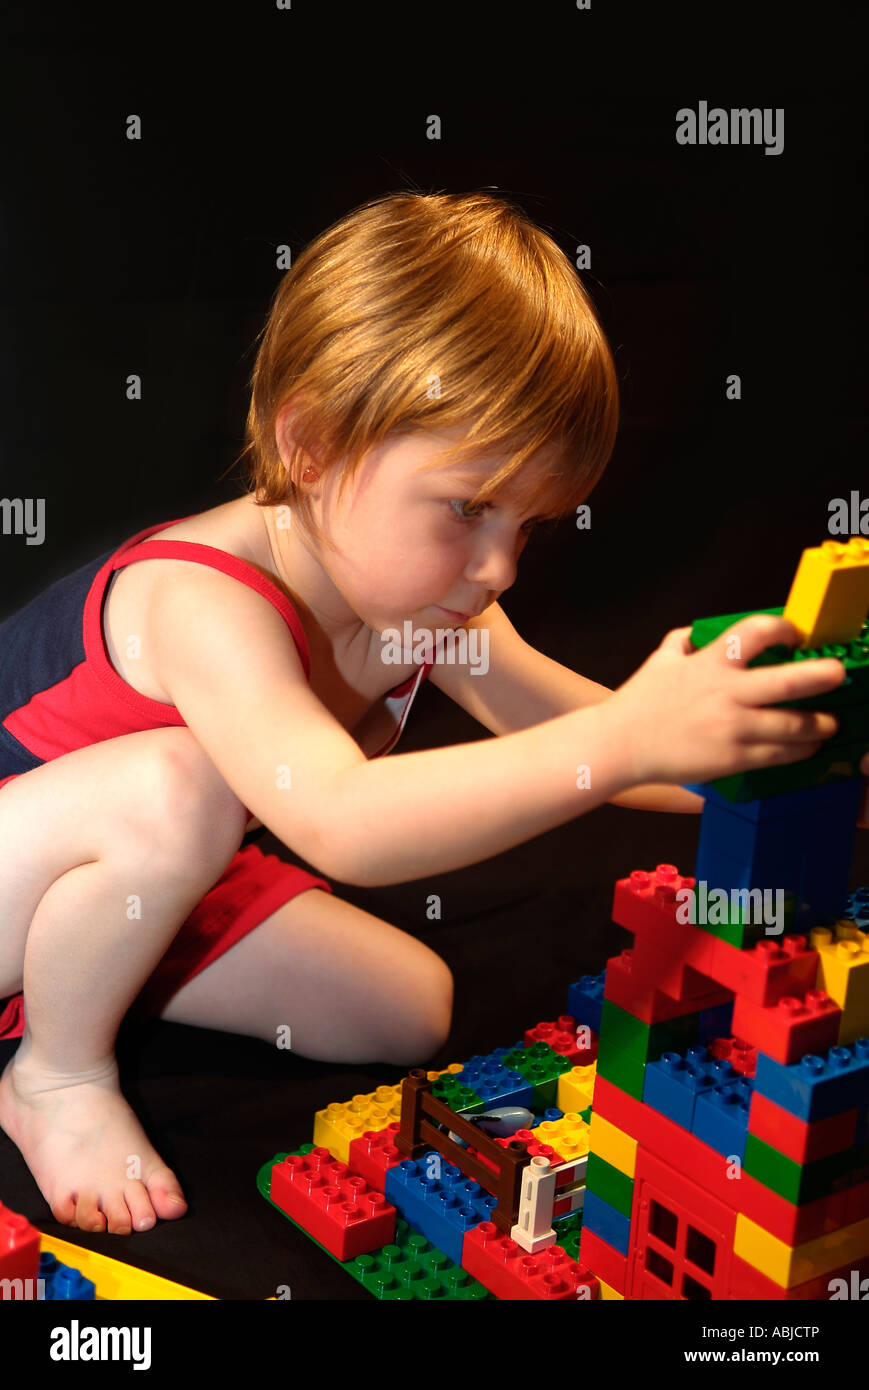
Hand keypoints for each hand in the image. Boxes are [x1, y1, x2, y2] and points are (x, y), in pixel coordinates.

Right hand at [606, 613, 849, 786]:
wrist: (621, 745)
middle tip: (839, 673)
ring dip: (820, 723)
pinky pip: (779, 754)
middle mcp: (727, 693)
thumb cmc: (639, 702)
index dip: (784, 628)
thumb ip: (683, 643)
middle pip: (790, 680)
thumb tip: (696, 634)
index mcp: (710, 662)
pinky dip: (800, 750)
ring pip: (794, 725)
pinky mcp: (733, 758)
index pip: (757, 632)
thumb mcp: (661, 660)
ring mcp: (733, 728)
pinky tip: (808, 747)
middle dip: (824, 675)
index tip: (796, 635)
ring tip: (831, 722)